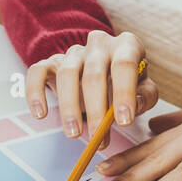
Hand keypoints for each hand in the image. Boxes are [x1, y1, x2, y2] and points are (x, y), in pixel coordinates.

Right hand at [26, 30, 158, 148]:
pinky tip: (40, 114)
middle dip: (95, 109)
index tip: (123, 122)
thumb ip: (145, 96)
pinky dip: (36, 92)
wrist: (103, 69)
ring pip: (67, 74)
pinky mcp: (51, 61)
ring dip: (69, 107)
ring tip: (74, 133)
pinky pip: (38, 71)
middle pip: (94, 74)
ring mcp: (74, 51)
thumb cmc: (126, 81)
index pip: (124, 65)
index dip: (124, 93)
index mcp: (126, 45)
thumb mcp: (143, 88)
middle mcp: (99, 43)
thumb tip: (136, 106)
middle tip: (97, 137)